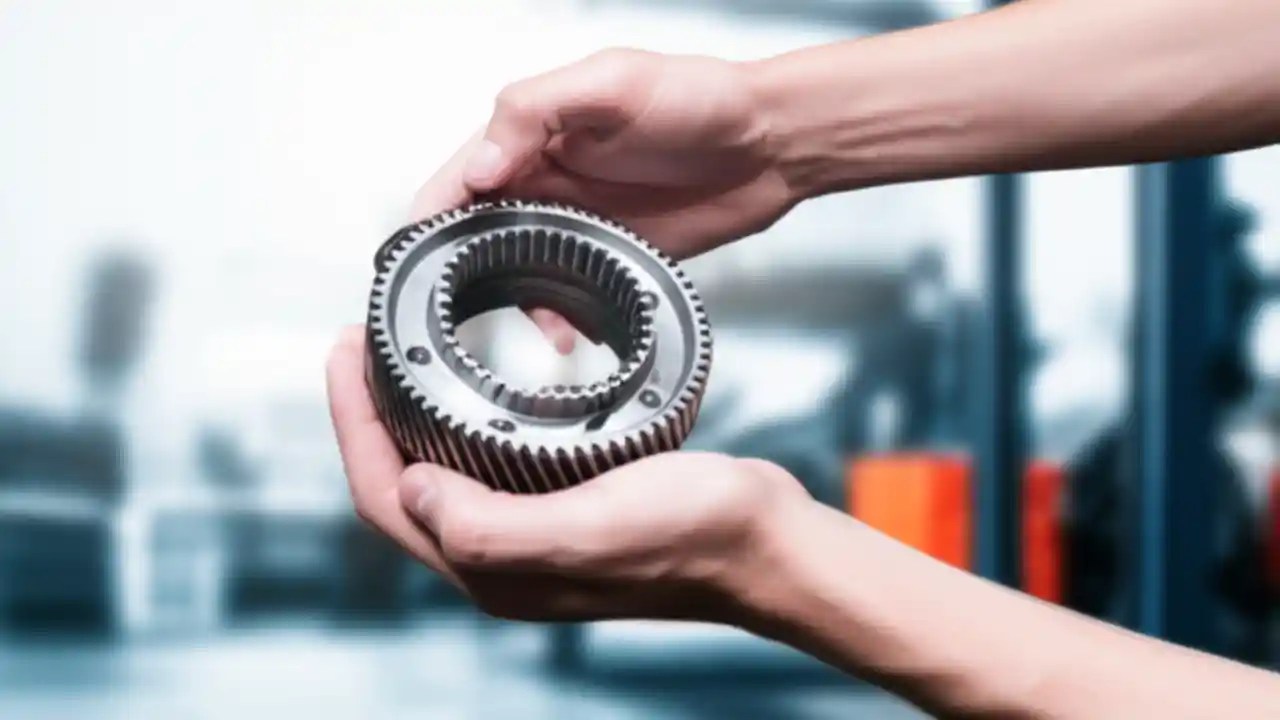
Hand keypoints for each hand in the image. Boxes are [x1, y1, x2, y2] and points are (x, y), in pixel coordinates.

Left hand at [327, 325, 808, 621]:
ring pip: (442, 470)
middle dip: (369, 415)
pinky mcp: (566, 505)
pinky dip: (466, 419)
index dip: (352, 424)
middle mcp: (505, 556)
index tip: (347, 352)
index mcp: (495, 569)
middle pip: (402, 485)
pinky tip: (483, 386)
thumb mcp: (588, 529)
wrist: (765, 542)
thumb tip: (410, 487)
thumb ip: (489, 526)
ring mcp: (534, 532)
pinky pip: (490, 462)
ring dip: (411, 416)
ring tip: (404, 358)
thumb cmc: (695, 538)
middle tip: (363, 346)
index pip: (386, 497)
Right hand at [412, 48, 797, 351]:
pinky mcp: (609, 252)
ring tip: (538, 325)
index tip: (415, 265)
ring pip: (517, 270)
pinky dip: (558, 316)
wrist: (770, 143)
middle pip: (475, 233)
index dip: (429, 221)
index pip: (456, 180)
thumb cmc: (700, 98)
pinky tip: (569, 334)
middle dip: (463, 274)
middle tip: (462, 316)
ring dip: (514, 303)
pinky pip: (566, 291)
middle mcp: (543, 178)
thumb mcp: (611, 85)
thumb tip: (479, 166)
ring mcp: (576, 219)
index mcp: (530, 133)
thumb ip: (535, 112)